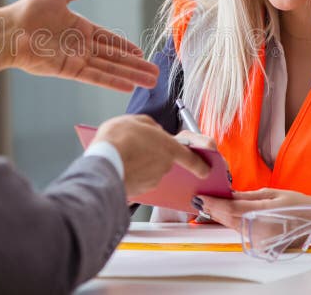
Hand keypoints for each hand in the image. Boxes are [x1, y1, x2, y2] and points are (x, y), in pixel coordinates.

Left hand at [0, 0, 157, 91]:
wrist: (8, 29)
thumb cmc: (29, 10)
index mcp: (80, 28)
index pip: (109, 39)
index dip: (125, 46)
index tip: (141, 52)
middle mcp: (80, 46)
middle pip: (114, 57)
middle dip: (135, 65)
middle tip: (155, 72)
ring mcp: (76, 59)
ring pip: (110, 69)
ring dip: (130, 76)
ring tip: (150, 81)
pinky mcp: (68, 70)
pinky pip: (95, 77)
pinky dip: (112, 82)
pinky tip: (128, 87)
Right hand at [94, 114, 210, 196]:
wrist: (102, 164)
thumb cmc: (118, 140)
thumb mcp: (135, 120)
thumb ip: (150, 126)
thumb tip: (153, 131)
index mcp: (169, 147)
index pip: (193, 158)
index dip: (201, 164)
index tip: (208, 169)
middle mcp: (165, 166)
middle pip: (166, 160)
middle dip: (156, 154)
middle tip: (139, 145)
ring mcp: (152, 180)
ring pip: (152, 170)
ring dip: (143, 163)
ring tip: (126, 153)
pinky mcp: (140, 190)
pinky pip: (140, 179)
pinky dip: (134, 173)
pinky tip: (122, 164)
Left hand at [197, 188, 310, 229]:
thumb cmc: (296, 204)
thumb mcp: (271, 194)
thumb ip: (246, 196)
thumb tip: (228, 194)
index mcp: (261, 213)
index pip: (229, 209)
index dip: (213, 203)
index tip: (200, 197)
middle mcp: (258, 229)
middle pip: (228, 219)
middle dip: (213, 209)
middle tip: (200, 200)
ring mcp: (260, 239)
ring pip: (233, 226)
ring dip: (220, 216)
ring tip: (209, 206)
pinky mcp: (262, 245)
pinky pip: (242, 232)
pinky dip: (232, 223)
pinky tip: (226, 216)